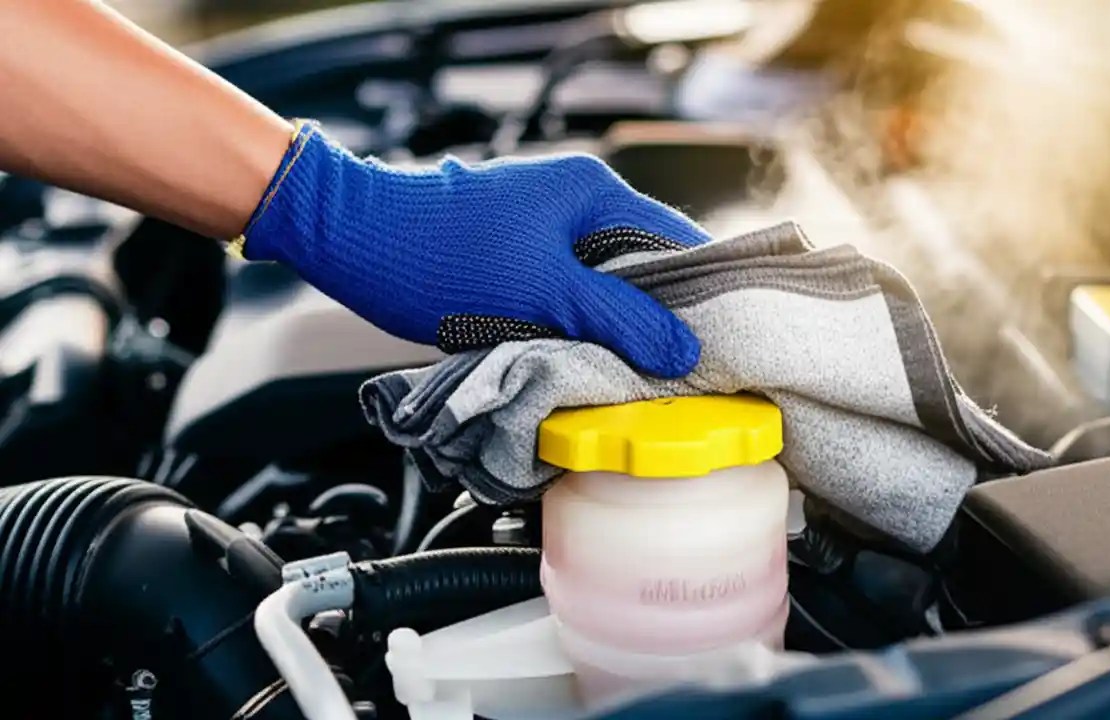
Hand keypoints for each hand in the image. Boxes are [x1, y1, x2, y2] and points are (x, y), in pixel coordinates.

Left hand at [242, 122, 710, 377]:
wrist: (355, 243)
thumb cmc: (445, 256)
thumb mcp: (544, 293)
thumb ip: (619, 319)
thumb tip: (684, 350)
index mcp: (595, 193)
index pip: (679, 240)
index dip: (708, 291)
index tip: (733, 338)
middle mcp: (579, 206)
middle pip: (647, 269)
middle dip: (665, 320)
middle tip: (693, 373)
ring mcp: (548, 234)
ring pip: (608, 290)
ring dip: (623, 330)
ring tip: (650, 378)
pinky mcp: (521, 262)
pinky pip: (573, 299)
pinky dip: (586, 330)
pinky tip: (596, 365)